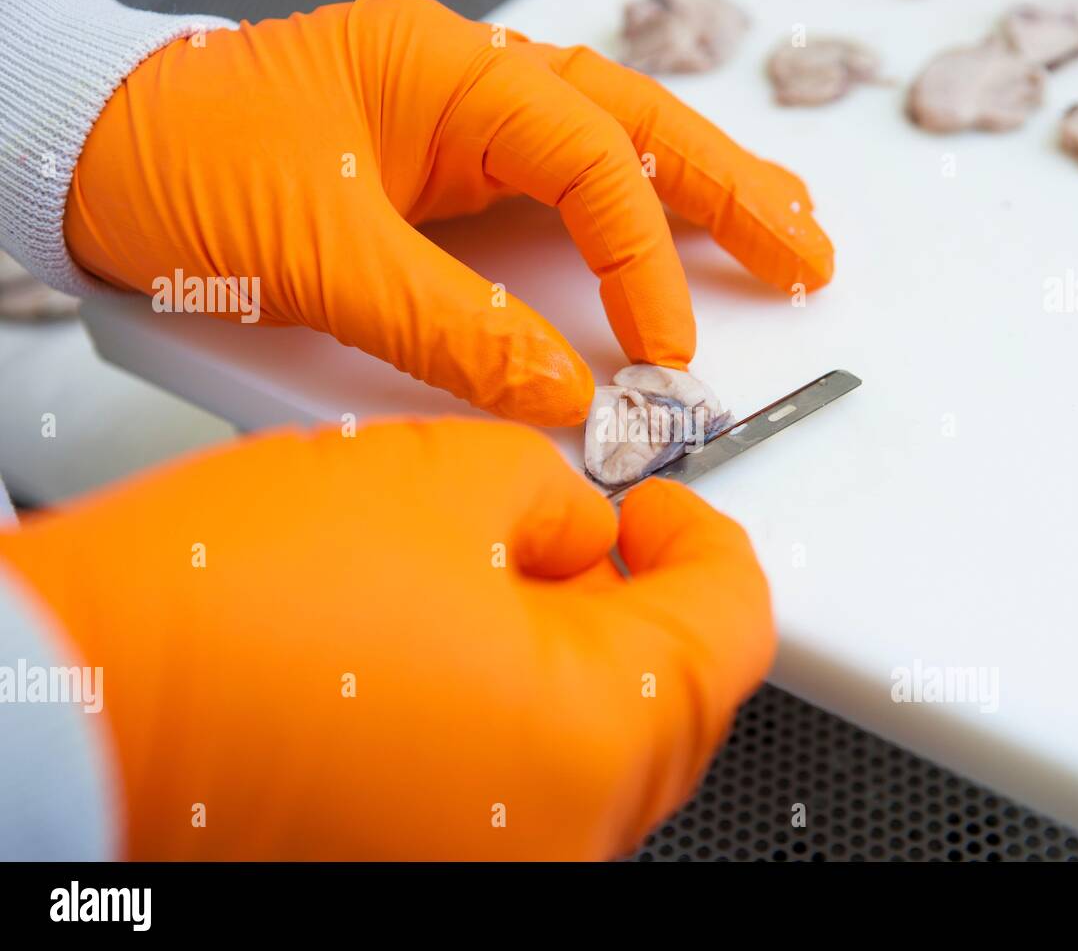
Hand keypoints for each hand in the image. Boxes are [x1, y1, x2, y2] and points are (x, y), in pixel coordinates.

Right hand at [0, 419, 773, 858]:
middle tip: (605, 535)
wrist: (78, 707)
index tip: (668, 505)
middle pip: (674, 703)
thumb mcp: (444, 477)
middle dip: (652, 605)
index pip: (730, 628)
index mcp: (594, 737)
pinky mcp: (434, 869)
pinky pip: (528, 790)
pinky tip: (468, 648)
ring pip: (603, 749)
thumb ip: (560, 496)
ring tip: (517, 578)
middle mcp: (564, 836)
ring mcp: (500, 870)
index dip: (709, 541)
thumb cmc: (229, 609)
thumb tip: (584, 534)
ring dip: (588, 659)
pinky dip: (526, 715)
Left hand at [66, 0, 833, 425]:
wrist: (94, 157)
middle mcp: (470, 88)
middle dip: (729, 190)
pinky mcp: (453, 182)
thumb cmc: (182, 168)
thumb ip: (448, 327)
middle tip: (807, 251)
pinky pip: (567, 191)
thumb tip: (563, 393)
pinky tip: (684, 238)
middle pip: (636, 126)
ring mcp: (467, 131)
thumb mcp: (318, 252)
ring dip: (706, 192)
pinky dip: (636, 219)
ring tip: (787, 232)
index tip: (661, 348)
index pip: (586, 155)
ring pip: (617, 147)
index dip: (640, 254)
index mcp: (445, 73)